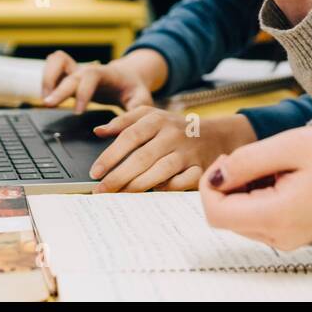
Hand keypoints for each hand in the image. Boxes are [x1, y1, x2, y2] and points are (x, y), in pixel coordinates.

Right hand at [41, 48, 163, 112]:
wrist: (130, 75)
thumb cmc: (134, 89)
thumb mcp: (141, 100)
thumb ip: (133, 113)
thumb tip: (113, 129)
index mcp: (107, 74)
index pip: (91, 76)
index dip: (83, 92)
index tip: (78, 111)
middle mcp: (89, 70)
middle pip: (71, 74)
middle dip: (58, 89)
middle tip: (48, 105)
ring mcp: (78, 70)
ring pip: (57, 61)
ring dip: (48, 78)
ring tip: (46, 101)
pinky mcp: (70, 74)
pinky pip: (53, 65)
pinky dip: (46, 78)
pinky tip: (46, 96)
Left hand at [87, 109, 256, 192]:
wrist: (217, 135)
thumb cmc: (175, 128)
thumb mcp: (151, 115)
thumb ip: (124, 121)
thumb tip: (98, 131)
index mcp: (157, 119)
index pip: (130, 136)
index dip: (110, 155)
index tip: (95, 172)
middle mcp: (173, 134)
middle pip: (142, 156)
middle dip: (119, 176)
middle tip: (101, 191)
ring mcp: (187, 152)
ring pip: (161, 170)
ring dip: (138, 185)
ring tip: (120, 195)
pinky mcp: (200, 168)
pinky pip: (183, 181)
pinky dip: (168, 188)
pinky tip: (154, 192)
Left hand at [199, 125, 311, 250]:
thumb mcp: (288, 146)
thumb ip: (246, 160)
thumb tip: (216, 176)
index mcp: (277, 216)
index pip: (216, 212)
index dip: (210, 184)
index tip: (227, 160)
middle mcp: (279, 236)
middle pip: (227, 216)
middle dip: (229, 185)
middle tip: (252, 157)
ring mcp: (287, 239)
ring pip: (242, 218)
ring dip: (244, 191)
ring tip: (272, 167)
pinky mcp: (292, 235)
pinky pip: (260, 220)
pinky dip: (259, 199)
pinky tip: (279, 178)